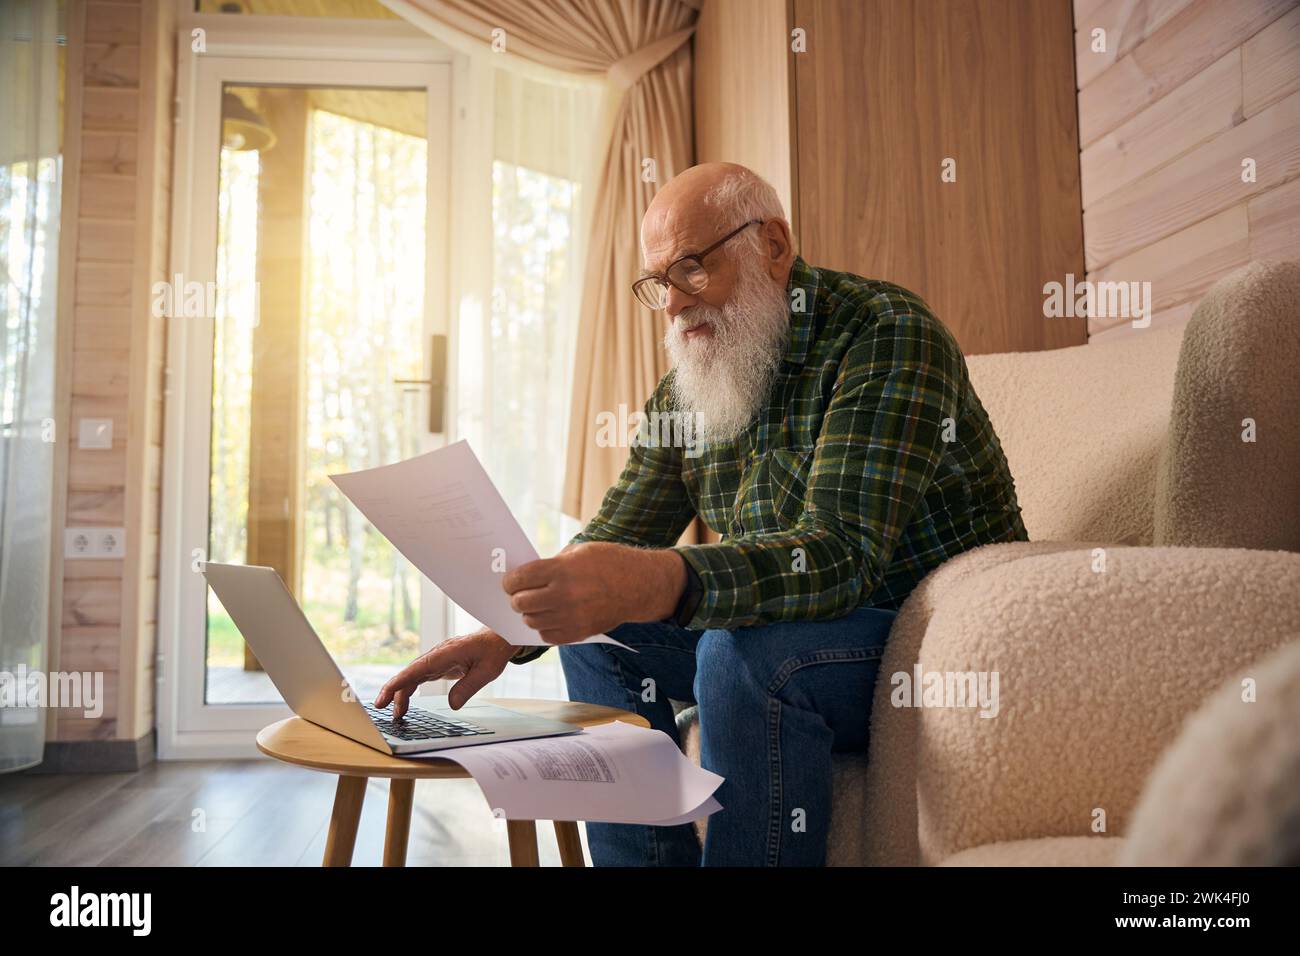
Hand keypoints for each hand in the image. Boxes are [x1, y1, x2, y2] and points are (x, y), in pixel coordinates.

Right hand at [373, 628, 515, 717]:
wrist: (497, 638)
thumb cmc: (492, 651)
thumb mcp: (486, 671)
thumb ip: (468, 687)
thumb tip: (452, 705)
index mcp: (445, 654)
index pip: (417, 669)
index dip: (399, 682)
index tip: (385, 694)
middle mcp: (436, 655)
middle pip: (409, 673)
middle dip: (393, 690)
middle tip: (381, 708)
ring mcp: (436, 660)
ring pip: (412, 676)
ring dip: (401, 693)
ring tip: (396, 714)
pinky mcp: (438, 665)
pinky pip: (419, 677)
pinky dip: (409, 689)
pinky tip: (404, 703)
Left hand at [501, 541, 686, 644]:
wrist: (640, 585)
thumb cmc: (610, 562)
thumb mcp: (580, 551)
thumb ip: (552, 564)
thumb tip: (527, 576)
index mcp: (562, 570)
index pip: (520, 578)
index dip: (510, 580)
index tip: (510, 581)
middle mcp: (565, 595)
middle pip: (521, 603)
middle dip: (517, 597)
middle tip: (521, 593)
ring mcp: (572, 617)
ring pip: (531, 621)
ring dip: (530, 613)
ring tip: (538, 605)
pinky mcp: (579, 632)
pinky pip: (547, 636)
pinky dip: (544, 627)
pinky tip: (551, 616)